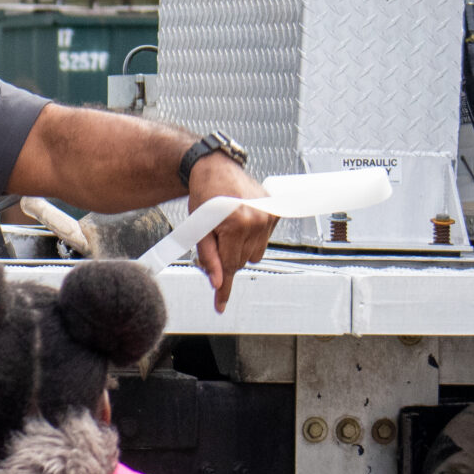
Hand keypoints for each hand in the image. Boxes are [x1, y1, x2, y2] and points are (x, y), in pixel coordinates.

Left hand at [188, 153, 272, 311]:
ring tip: (228, 228)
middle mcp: (256, 220)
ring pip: (254, 254)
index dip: (222, 288)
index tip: (220, 306)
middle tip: (214, 239)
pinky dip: (252, 237)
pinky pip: (264, 240)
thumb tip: (217, 282)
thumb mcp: (199, 227)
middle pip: (241, 261)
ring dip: (240, 248)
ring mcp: (268, 216)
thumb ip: (209, 256)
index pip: (229, 266)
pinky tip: (241, 221)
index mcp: (235, 224)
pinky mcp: (275, 212)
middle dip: (227, 257)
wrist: (215, 167)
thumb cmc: (203, 195)